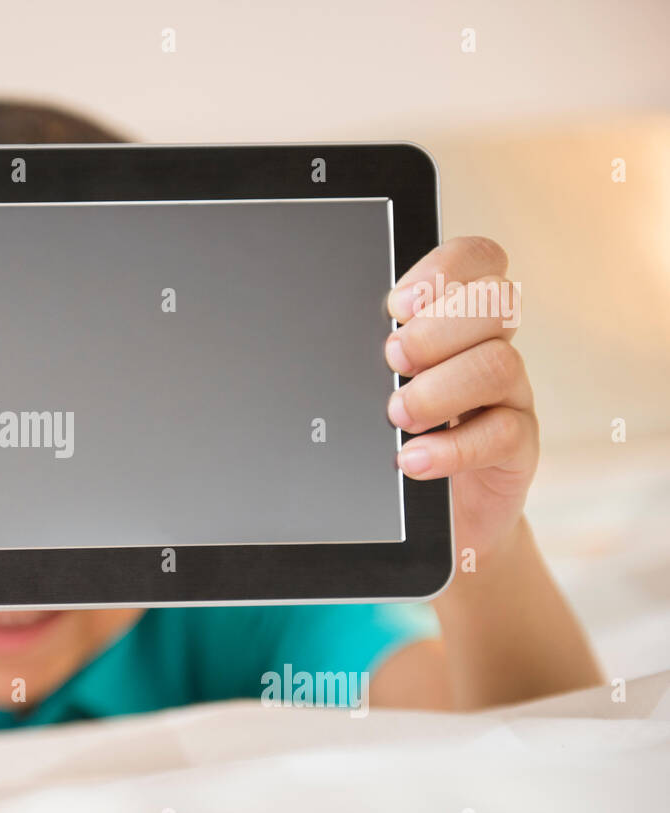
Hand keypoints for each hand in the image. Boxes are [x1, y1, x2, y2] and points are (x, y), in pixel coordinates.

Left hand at [384, 236, 537, 561]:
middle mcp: (489, 349)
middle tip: (392, 360)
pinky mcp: (517, 449)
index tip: (398, 305)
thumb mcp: (376, 388)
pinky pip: (504, 433)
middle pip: (494, 304)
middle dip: (436, 329)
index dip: (445, 269)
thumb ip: (370, 357)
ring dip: (439, 387)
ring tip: (397, 415)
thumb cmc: (392, 438)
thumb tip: (330, 337)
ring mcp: (509, 397)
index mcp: (456, 320)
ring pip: (498, 364)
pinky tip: (414, 459)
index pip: (477, 262)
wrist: (427, 515)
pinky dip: (453, 447)